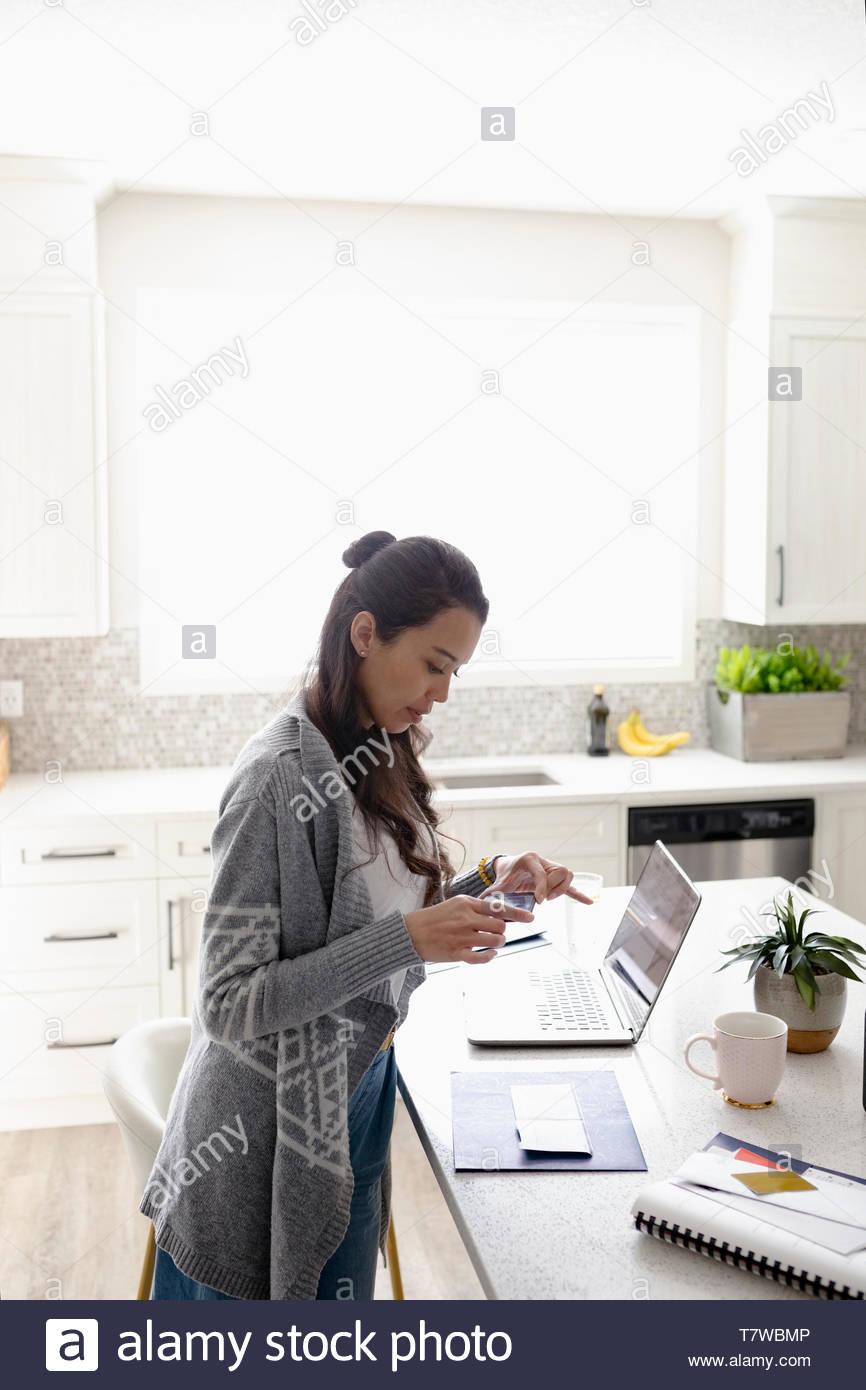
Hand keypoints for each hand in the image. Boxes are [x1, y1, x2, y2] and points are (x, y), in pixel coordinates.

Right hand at [403, 893, 534, 964]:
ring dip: (498, 942)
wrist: (410, 933)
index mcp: (466, 904)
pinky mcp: (457, 953)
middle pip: (500, 925)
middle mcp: (466, 919)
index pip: (498, 907)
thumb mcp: (455, 905)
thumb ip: (475, 908)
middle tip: (498, 932)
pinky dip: (490, 956)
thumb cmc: (434, 919)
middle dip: (503, 930)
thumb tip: (498, 914)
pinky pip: (482, 957)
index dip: (517, 914)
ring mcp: (462, 937)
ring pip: (495, 940)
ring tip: (493, 942)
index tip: (530, 917)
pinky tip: (490, 953)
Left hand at [482, 852, 593, 904]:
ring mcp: (551, 868)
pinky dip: (578, 894)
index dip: (542, 886)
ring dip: (561, 889)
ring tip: (549, 898)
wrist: (508, 868)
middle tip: (542, 898)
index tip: (539, 900)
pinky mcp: (555, 877)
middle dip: (553, 887)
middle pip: (559, 871)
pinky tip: (588, 903)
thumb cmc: (504, 875)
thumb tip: (484, 905)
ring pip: (567, 874)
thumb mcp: (499, 884)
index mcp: (528, 858)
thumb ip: (493, 894)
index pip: (541, 871)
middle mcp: (542, 860)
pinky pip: (570, 885)